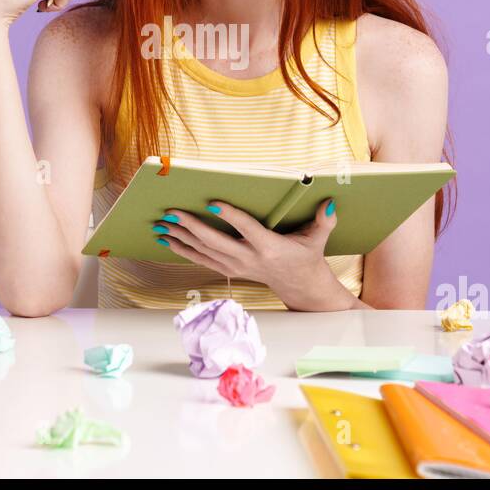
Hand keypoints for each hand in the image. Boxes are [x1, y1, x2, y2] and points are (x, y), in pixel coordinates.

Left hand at [158, 197, 349, 309]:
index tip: (212, 202)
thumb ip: (324, 221)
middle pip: (215, 242)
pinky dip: (182, 250)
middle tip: (171, 211)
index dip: (229, 216)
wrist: (300, 286)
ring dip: (180, 237)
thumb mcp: (318, 239)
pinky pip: (201, 260)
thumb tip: (328, 202)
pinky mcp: (229, 270)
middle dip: (191, 226)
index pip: (246, 229)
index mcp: (269, 247)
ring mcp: (236, 266)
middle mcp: (248, 258)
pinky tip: (167, 240)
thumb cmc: (307, 256)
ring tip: (161, 224)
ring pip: (203, 252)